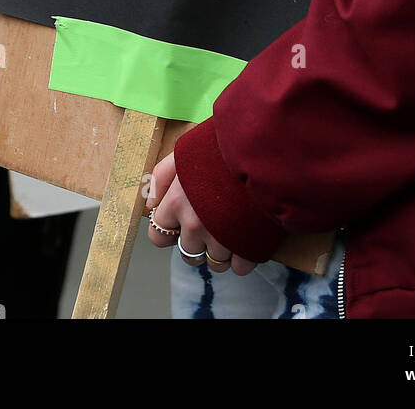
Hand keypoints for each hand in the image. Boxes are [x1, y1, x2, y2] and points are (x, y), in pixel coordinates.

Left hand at [146, 152, 257, 275]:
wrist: (265, 148)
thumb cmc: (223, 147)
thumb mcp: (185, 152)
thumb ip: (161, 177)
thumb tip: (150, 206)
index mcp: (177, 202)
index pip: (158, 236)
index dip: (171, 230)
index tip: (183, 222)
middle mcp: (195, 224)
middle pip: (188, 253)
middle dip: (199, 242)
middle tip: (214, 221)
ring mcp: (221, 239)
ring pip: (215, 263)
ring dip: (223, 250)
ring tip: (234, 226)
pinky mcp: (248, 247)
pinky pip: (239, 268)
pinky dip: (245, 255)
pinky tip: (249, 235)